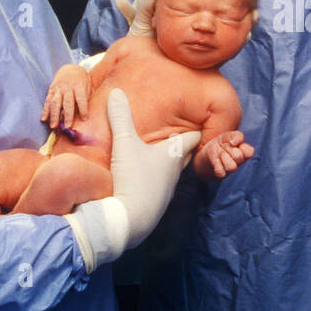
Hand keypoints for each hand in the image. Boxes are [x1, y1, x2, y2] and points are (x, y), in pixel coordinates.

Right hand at [41, 64, 91, 128]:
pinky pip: (47, 101)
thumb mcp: (87, 86)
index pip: (81, 98)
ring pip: (55, 103)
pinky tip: (44, 119)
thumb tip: (85, 113)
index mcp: (78, 85)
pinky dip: (45, 111)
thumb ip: (86, 98)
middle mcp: (67, 87)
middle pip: (67, 102)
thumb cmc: (81, 81)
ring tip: (53, 126)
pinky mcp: (51, 90)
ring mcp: (58, 89)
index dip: (83, 109)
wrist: (70, 69)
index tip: (85, 119)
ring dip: (54, 115)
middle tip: (67, 126)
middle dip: (68, 115)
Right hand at [66, 89, 200, 270]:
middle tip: (173, 134)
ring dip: (166, 163)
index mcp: (174, 155)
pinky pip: (159, 186)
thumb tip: (116, 91)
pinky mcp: (155, 204)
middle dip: (181, 145)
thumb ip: (121, 116)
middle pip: (184, 155)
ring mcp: (166, 190)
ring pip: (172, 172)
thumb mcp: (125, 142)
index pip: (193, 138)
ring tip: (155, 154)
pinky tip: (142, 177)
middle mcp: (175, 172)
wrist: (130, 219)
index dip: (194, 129)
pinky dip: (155, 179)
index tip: (194, 121)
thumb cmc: (134, 177)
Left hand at [195, 131, 253, 178]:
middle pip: (238, 157)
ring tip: (220, 153)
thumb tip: (233, 142)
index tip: (232, 143)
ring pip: (232, 167)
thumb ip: (236, 136)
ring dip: (223, 157)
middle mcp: (239, 161)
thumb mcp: (229, 135)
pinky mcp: (221, 173)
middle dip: (228, 149)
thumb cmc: (222, 142)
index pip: (250, 152)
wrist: (209, 152)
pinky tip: (216, 161)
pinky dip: (218, 167)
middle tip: (224, 147)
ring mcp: (230, 168)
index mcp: (244, 151)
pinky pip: (221, 173)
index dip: (242, 147)